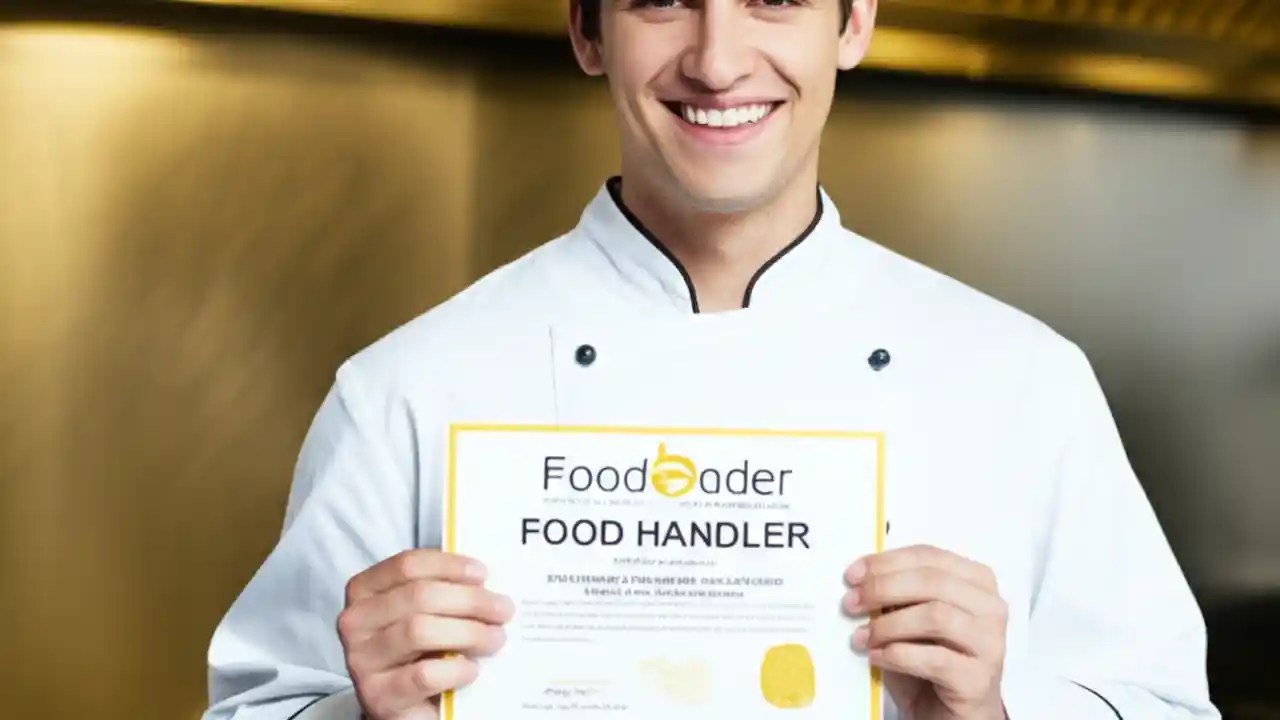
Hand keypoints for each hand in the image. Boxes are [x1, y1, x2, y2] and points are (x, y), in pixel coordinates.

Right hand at [337, 549, 514, 719]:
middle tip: (503, 609)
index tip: (482, 575)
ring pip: (420, 631)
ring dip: (469, 632)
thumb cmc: (418, 650)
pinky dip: (455, 669)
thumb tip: (484, 581)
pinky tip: (471, 669)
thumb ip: (442, 591)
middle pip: (419, 596)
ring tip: (494, 639)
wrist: (404, 704)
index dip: (449, 566)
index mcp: (364, 590)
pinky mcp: (378, 696)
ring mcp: (362, 660)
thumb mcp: (424, 613)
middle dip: (470, 600)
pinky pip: (424, 674)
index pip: (407, 565)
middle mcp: (355, 622)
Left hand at [842, 545, 1007, 719]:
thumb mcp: (910, 619)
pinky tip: (875, 657)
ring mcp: (990, 644)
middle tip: (851, 603)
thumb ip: (896, 594)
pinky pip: (933, 659)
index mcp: (976, 582)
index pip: (929, 556)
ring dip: (888, 624)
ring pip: (935, 616)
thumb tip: (860, 579)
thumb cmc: (930, 661)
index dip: (887, 562)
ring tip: (861, 636)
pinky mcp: (979, 679)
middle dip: (883, 588)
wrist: (950, 714)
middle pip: (932, 582)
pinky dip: (896, 655)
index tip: (853, 574)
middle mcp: (991, 608)